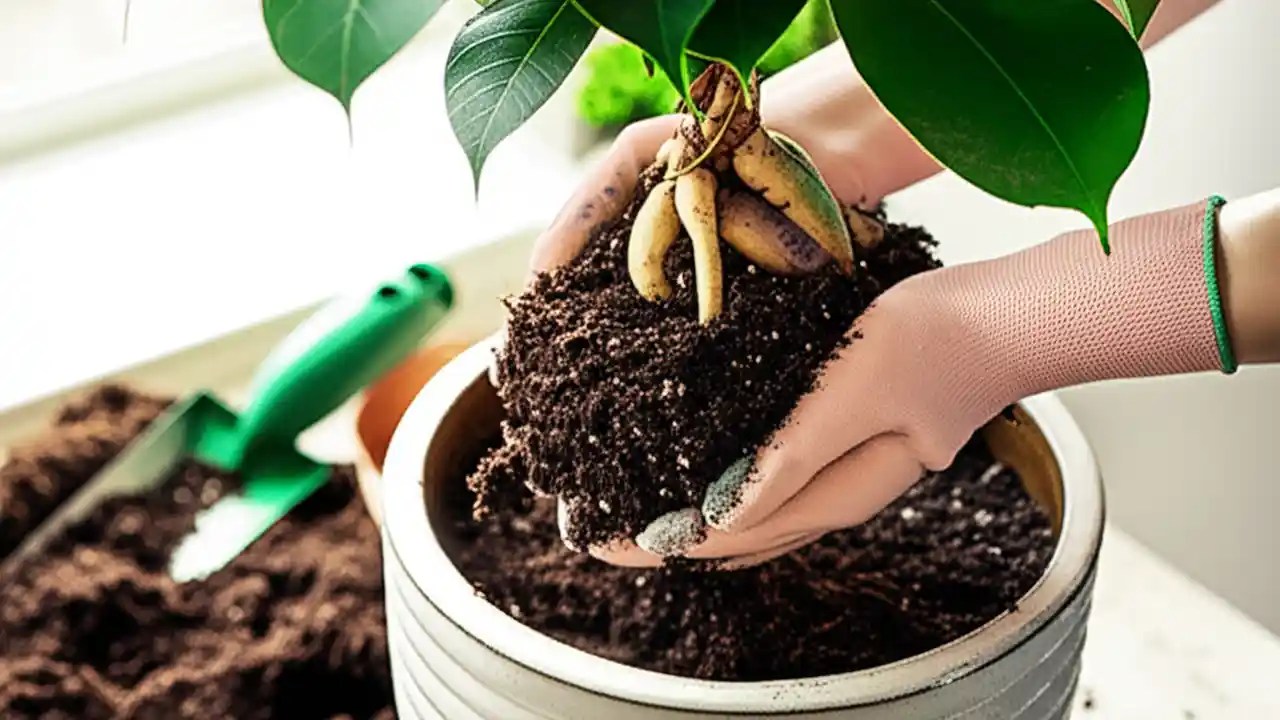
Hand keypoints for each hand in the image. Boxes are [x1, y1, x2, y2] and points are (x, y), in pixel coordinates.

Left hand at [593, 197, 1231, 567]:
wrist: (999, 319)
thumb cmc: (933, 345)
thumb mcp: (852, 394)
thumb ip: (793, 458)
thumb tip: (726, 518)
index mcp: (836, 489)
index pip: (730, 533)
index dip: (663, 543)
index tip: (601, 543)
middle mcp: (838, 492)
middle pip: (737, 536)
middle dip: (668, 542)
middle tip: (601, 538)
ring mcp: (846, 471)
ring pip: (754, 518)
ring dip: (695, 522)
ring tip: (639, 517)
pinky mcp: (848, 443)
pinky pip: (774, 486)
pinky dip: (728, 493)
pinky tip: (707, 479)